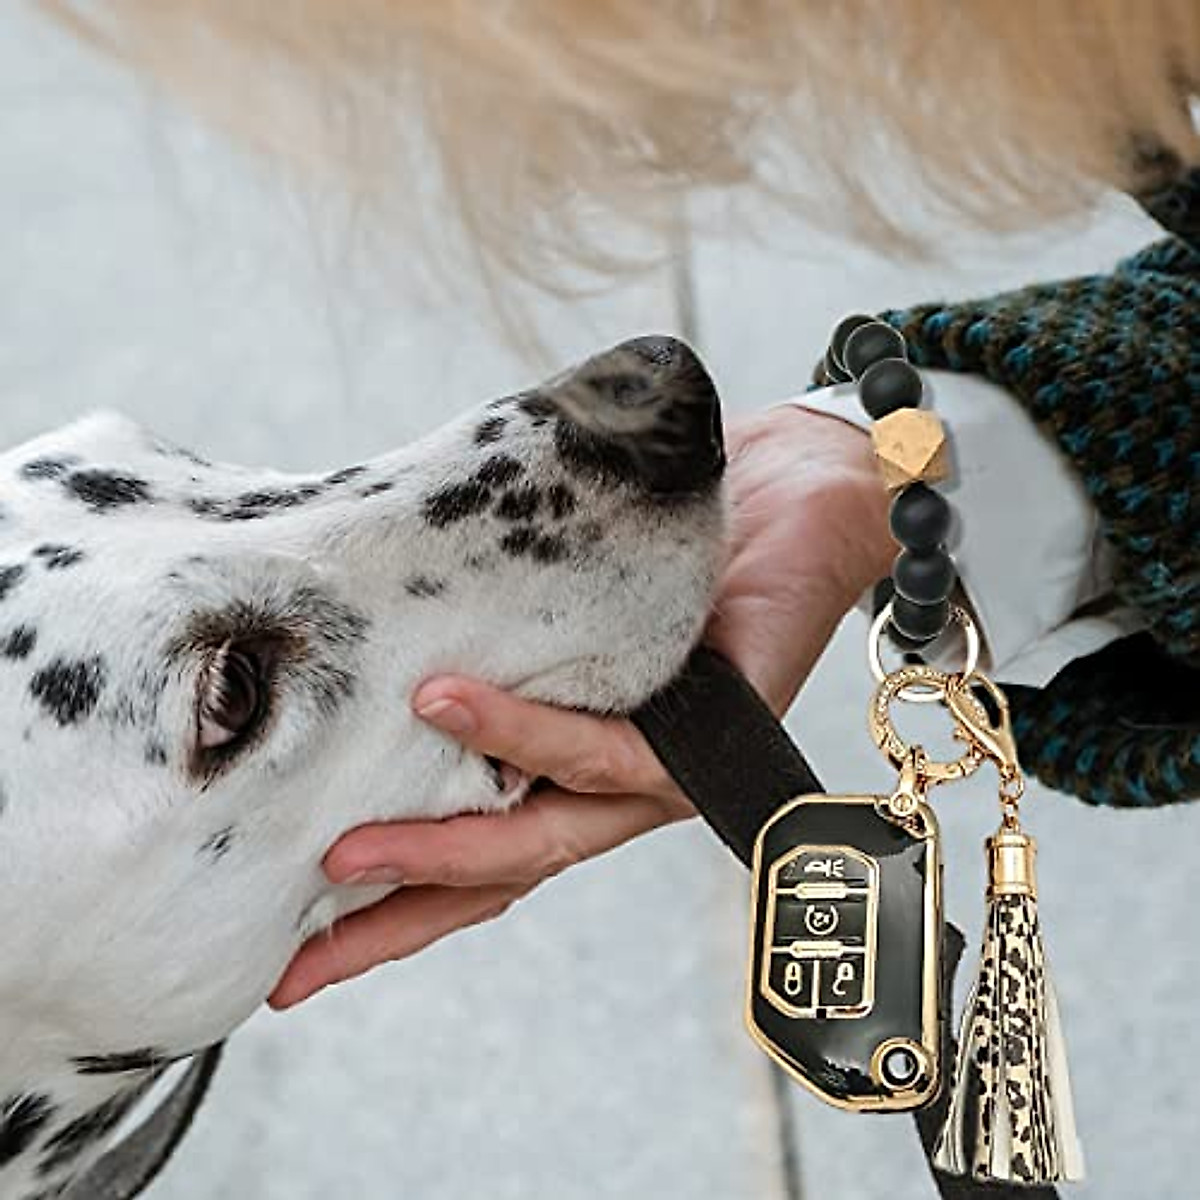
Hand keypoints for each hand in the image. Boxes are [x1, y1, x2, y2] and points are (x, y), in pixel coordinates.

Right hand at [269, 405, 891, 1008]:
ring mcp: (664, 775)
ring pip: (546, 837)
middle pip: (497, 880)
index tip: (287, 959)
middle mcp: (611, 791)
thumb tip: (348, 610)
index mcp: (568, 772)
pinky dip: (520, 732)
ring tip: (349, 848)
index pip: (471, 859)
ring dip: (442, 846)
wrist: (796, 498)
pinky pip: (607, 752)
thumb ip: (472, 622)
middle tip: (296, 961)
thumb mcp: (546, 594)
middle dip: (393, 926)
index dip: (386, 915)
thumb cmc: (658, 551)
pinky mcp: (713, 738)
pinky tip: (445, 705)